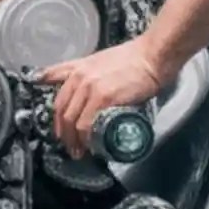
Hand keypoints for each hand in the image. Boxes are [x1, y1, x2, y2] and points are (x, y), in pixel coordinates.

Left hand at [37, 38, 169, 158]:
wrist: (151, 58)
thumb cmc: (129, 60)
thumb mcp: (95, 61)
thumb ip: (78, 71)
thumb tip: (66, 85)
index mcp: (76, 70)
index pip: (59, 100)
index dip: (57, 120)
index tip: (60, 133)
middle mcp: (79, 79)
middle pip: (63, 112)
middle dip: (64, 134)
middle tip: (70, 147)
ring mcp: (90, 88)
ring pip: (72, 120)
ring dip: (74, 139)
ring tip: (80, 151)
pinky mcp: (104, 97)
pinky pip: (87, 123)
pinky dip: (86, 137)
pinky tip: (90, 144)